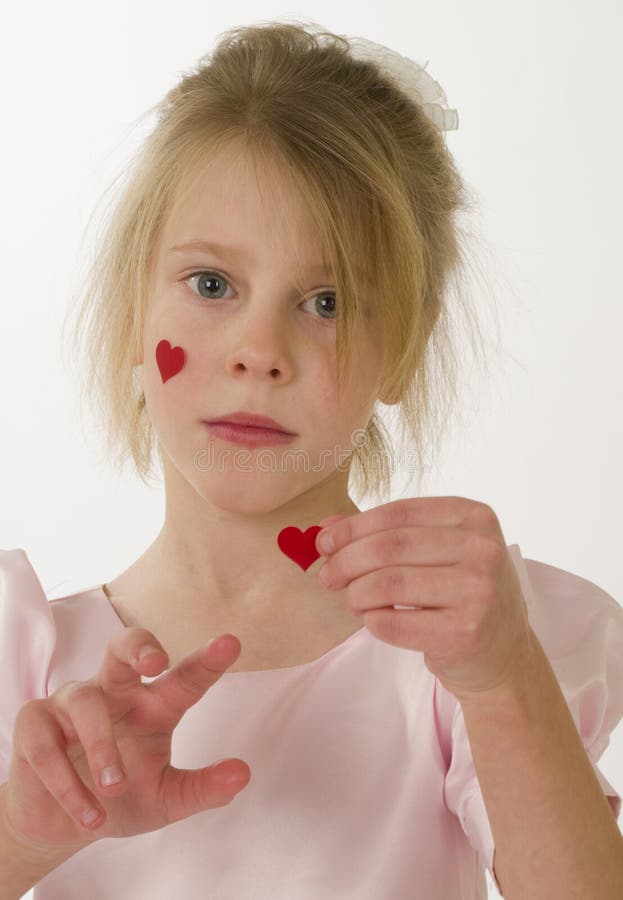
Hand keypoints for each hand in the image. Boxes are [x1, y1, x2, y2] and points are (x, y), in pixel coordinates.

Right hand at [1, 628, 250, 854]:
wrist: (62, 824)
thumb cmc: (121, 798)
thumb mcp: (166, 800)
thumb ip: (202, 789)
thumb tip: (242, 774)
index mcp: (153, 705)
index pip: (184, 678)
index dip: (206, 661)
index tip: (231, 644)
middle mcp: (116, 693)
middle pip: (123, 647)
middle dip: (139, 646)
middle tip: (156, 661)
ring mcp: (72, 702)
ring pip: (86, 701)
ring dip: (100, 746)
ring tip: (114, 788)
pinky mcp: (35, 723)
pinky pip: (47, 743)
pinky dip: (67, 783)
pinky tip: (87, 814)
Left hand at [315, 496, 534, 699]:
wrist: (503, 654)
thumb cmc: (460, 594)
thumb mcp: (434, 553)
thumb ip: (382, 534)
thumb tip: (325, 528)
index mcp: (474, 516)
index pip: (398, 513)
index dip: (353, 527)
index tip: (325, 542)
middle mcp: (483, 549)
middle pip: (390, 547)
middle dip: (346, 561)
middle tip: (328, 576)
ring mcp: (479, 591)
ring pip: (387, 584)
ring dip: (357, 594)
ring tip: (354, 601)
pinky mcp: (465, 633)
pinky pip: (393, 623)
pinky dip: (372, 622)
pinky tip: (376, 620)